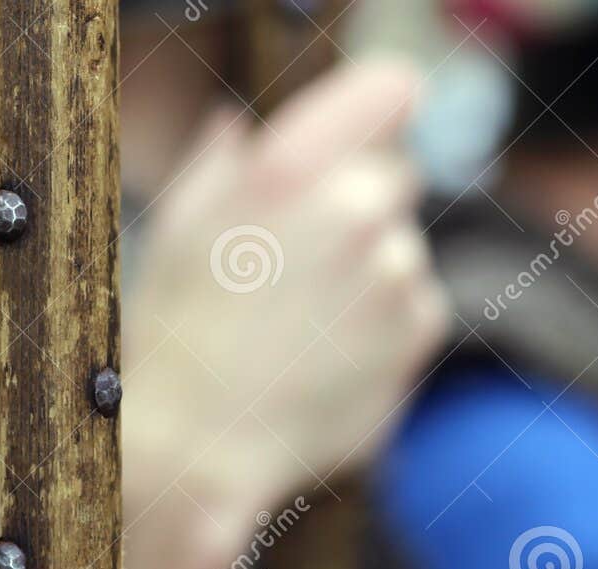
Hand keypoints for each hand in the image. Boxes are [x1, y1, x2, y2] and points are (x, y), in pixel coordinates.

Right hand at [120, 59, 448, 568]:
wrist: (201, 448)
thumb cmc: (176, 336)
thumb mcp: (179, 229)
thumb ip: (224, 164)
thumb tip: (238, 127)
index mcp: (293, 166)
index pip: (388, 92)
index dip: (379, 111)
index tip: (370, 132)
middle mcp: (357, 209)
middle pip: (394, 177)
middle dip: (359, 207)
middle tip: (301, 266)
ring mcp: (397, 272)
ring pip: (403, 248)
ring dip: (371, 274)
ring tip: (304, 327)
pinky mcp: (421, 331)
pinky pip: (417, 306)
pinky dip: (386, 327)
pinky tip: (327, 359)